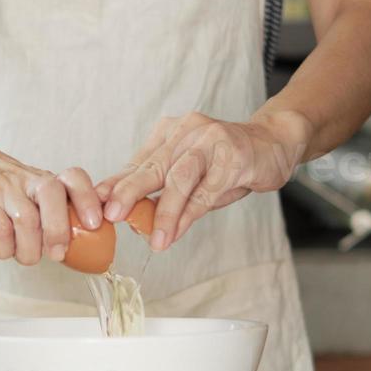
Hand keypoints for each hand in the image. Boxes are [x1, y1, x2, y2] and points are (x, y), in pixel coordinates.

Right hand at [0, 145, 103, 265]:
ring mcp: (4, 192)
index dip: (88, 200)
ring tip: (25, 254)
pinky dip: (4, 249)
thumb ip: (55, 213)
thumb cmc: (4, 186)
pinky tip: (2, 247)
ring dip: (29, 249)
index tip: (94, 224)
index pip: (74, 179)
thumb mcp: (32, 190)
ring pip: (26, 220)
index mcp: (45, 179)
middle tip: (58, 254)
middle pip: (52, 197)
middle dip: (58, 231)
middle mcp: (28, 182)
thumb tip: (80, 249)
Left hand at [97, 110, 313, 251]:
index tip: (96, 205)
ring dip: (164, 212)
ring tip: (153, 239)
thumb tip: (129, 215)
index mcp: (169, 133)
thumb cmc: (227, 163)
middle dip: (129, 192)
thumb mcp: (190, 172)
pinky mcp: (233, 157)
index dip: (116, 184)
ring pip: (179, 178)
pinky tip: (178, 231)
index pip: (138, 162)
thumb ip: (162, 189)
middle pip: (153, 165)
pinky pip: (207, 190)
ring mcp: (210, 141)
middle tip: (111, 216)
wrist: (274, 143)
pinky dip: (190, 214)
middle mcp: (186, 131)